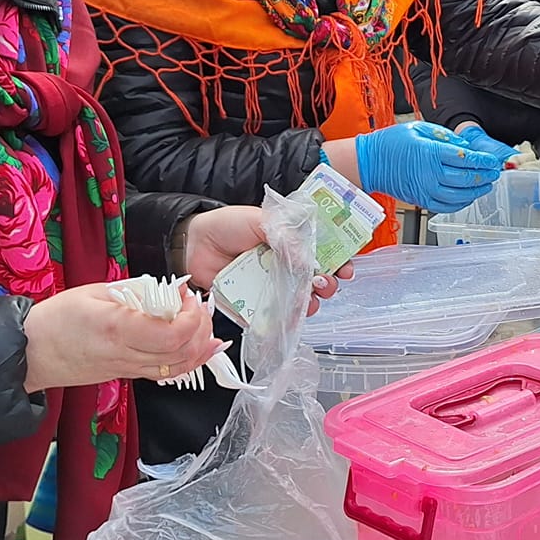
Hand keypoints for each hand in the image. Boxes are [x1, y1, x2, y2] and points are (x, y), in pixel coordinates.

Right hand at [21, 280, 218, 392]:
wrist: (29, 353)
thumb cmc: (55, 320)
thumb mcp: (94, 292)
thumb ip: (136, 291)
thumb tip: (169, 290)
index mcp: (117, 329)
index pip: (171, 335)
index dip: (191, 317)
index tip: (189, 297)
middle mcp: (125, 354)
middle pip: (181, 353)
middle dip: (202, 329)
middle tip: (200, 307)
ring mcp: (126, 369)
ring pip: (178, 369)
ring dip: (200, 348)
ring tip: (206, 324)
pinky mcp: (126, 376)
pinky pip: (165, 373)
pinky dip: (189, 361)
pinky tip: (200, 348)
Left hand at [177, 206, 350, 316]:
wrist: (193, 243)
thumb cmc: (227, 225)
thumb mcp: (261, 220)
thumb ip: (286, 236)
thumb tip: (308, 259)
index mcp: (290, 240)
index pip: (323, 250)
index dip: (338, 259)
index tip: (346, 268)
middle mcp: (284, 264)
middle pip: (315, 278)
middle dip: (327, 283)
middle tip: (327, 284)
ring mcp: (270, 284)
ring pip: (298, 298)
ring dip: (310, 302)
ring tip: (310, 301)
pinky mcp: (254, 303)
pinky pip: (274, 314)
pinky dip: (286, 318)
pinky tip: (292, 317)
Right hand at [355, 121, 506, 211]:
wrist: (369, 163)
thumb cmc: (391, 143)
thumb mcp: (418, 128)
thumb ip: (444, 136)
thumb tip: (464, 145)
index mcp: (430, 152)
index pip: (466, 158)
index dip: (484, 161)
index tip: (493, 161)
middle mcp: (430, 173)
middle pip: (466, 177)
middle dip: (485, 175)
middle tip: (495, 172)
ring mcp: (426, 189)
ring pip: (460, 194)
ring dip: (477, 190)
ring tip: (487, 184)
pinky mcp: (422, 201)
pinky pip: (448, 205)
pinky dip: (462, 202)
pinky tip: (469, 196)